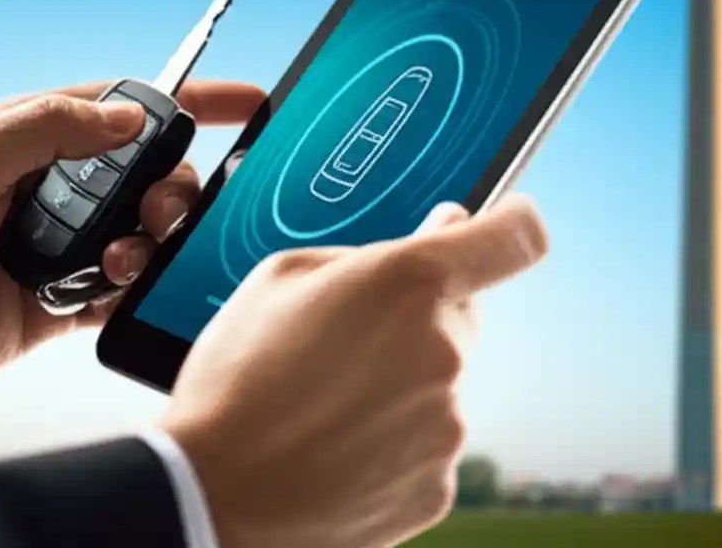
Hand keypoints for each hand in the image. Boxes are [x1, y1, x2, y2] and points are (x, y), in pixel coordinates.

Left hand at [0, 79, 263, 395]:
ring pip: (141, 236)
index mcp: (29, 140)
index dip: (189, 103)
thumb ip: (45, 129)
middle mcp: (50, 190)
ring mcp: (54, 247)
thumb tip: (128, 115)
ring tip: (120, 260)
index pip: (124, 108)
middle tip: (162, 212)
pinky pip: (117, 294)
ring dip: (151, 245)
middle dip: (174, 190)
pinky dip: (130, 291)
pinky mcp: (53, 304)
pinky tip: (111, 290)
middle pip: (148, 177)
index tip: (249, 102)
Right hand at [161, 197, 546, 547]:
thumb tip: (428, 239)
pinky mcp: (437, 488)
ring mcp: (446, 427)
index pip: (513, 239)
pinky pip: (425, 447)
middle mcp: (443, 353)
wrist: (209, 496)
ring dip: (397, 386)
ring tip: (321, 407)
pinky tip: (334, 451)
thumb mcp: (278, 278)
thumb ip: (363, 254)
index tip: (502, 227)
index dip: (512, 226)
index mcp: (409, 285)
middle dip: (414, 318)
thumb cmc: (234, 378)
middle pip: (459, 317)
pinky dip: (391, 446)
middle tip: (343, 341)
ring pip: (437, 386)